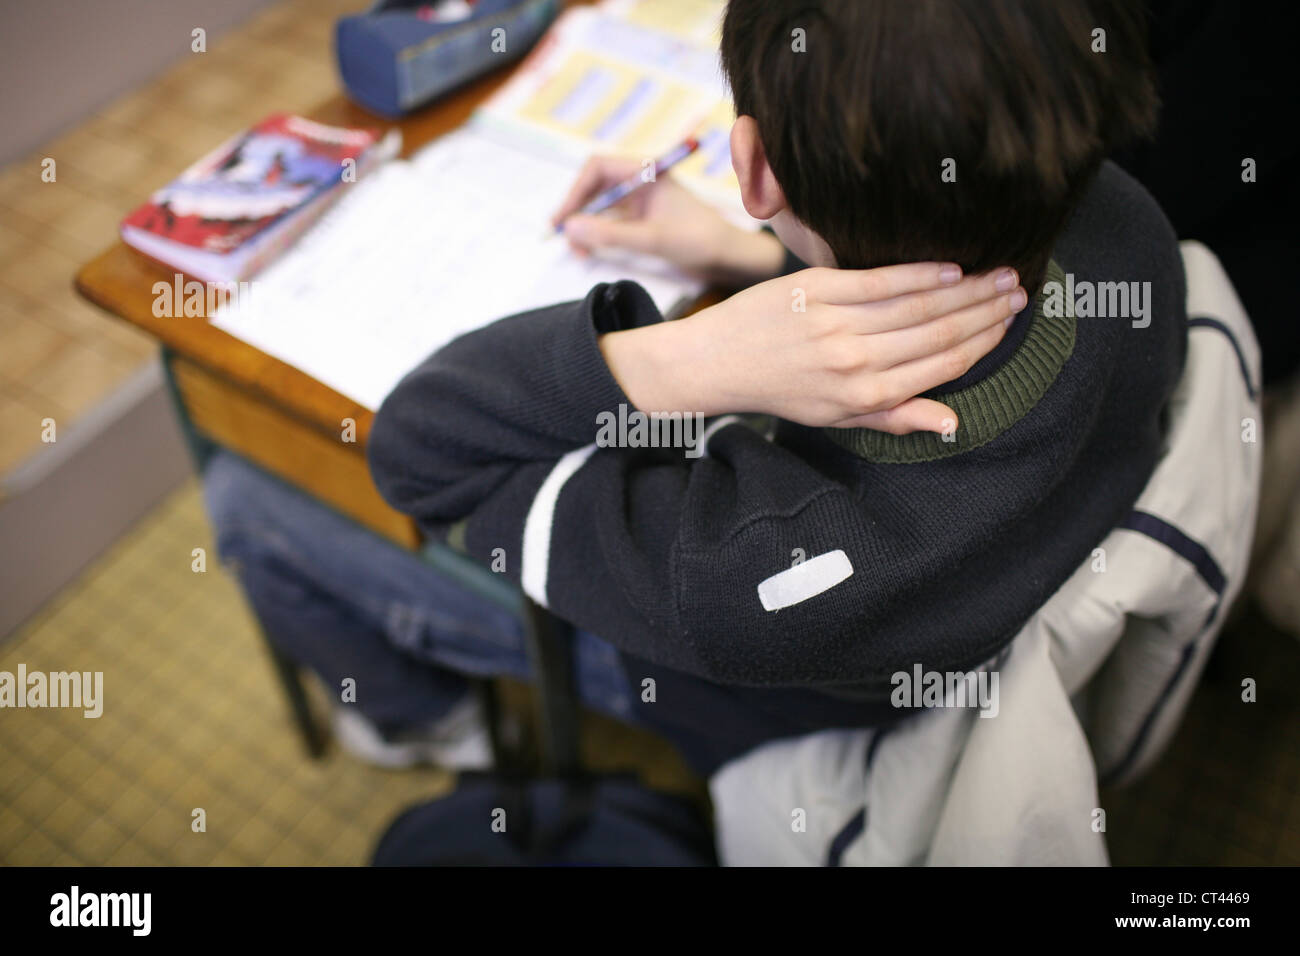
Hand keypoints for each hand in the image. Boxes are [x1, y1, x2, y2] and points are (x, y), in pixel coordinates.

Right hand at [552, 155, 785, 285]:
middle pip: (594, 187)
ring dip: (585, 226)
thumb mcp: (652, 239)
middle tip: (564, 238)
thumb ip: (610, 234)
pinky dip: (597, 235)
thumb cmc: (700, 240)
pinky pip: (610, 222)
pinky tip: (590, 252)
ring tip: (579, 252)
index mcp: (645, 171)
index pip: (598, 168)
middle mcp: (640, 181)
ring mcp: (641, 201)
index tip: (563, 219)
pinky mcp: (642, 220)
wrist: (730, 257)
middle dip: (577, 211)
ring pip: (600, 206)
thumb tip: (569, 228)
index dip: (576, 191)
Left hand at [599, 262, 1026, 434]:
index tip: (1010, 322)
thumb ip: (896, 416)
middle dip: (986, 311)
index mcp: (866, 395)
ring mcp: (837, 324)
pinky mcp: (817, 290)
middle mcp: (856, 362)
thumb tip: (951, 423)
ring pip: (917, 305)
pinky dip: (920, 272)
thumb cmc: (781, 390)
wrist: (717, 362)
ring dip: (966, 289)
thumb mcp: (838, 417)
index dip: (983, 342)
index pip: (941, 365)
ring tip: (997, 275)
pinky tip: (950, 266)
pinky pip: (880, 280)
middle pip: (939, 332)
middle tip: (1020, 291)